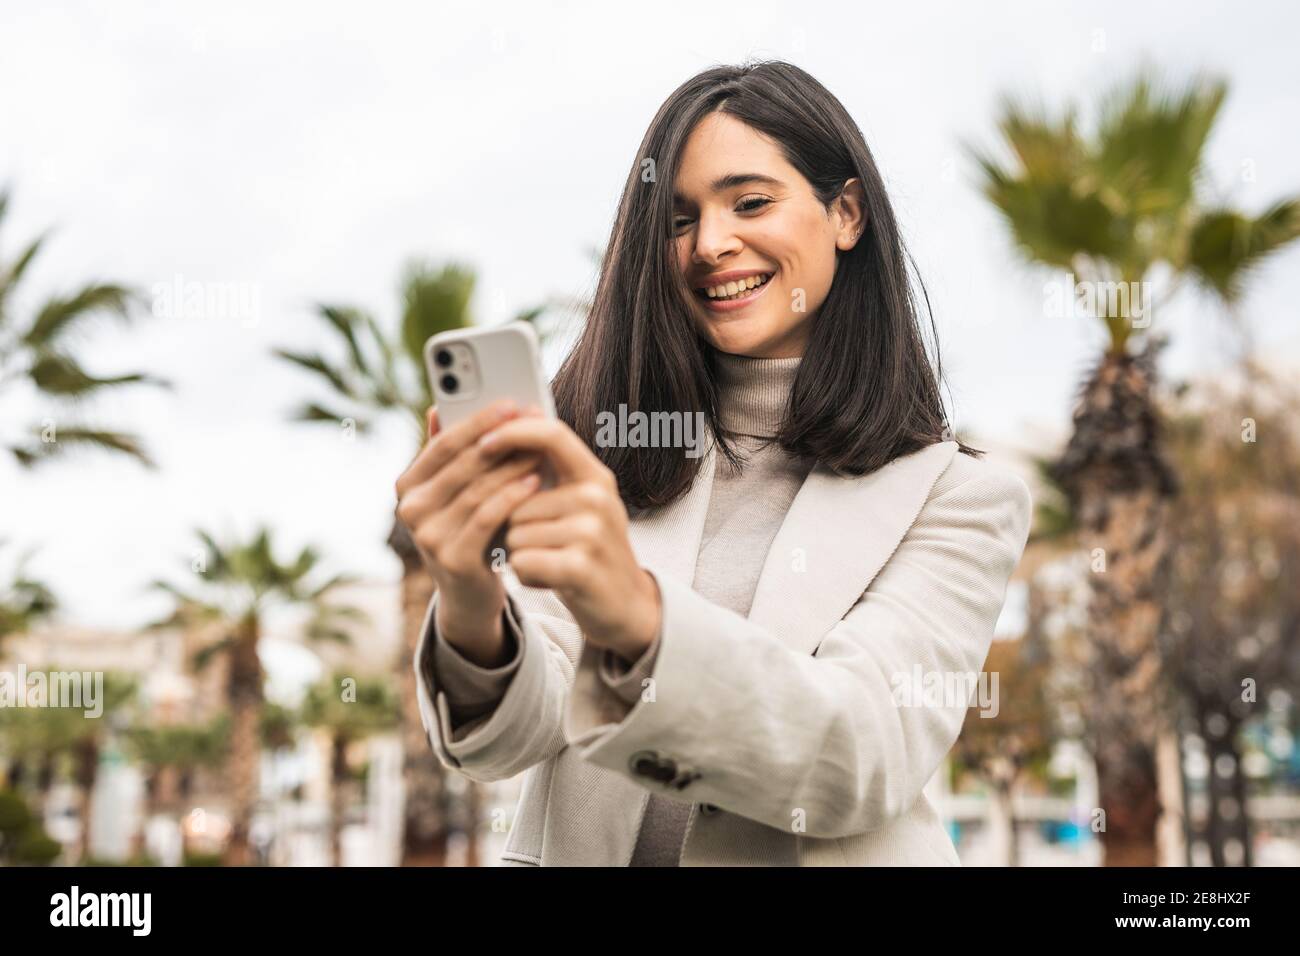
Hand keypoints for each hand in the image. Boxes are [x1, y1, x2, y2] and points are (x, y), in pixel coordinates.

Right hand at [394, 399, 544, 664]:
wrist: (470, 593)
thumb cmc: (468, 530)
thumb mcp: (457, 492)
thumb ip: (451, 454)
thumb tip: (438, 406)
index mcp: (408, 485)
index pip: (443, 443)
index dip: (478, 420)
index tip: (511, 403)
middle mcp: (409, 509)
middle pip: (462, 463)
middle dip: (502, 439)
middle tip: (535, 422)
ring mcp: (428, 537)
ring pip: (477, 489)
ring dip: (513, 466)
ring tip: (541, 451)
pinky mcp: (452, 559)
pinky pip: (487, 518)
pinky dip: (513, 497)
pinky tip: (535, 483)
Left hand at [478, 412, 661, 662]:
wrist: (625, 606)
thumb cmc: (588, 551)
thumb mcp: (580, 506)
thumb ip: (549, 474)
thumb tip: (496, 434)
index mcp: (595, 477)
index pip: (552, 434)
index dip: (514, 432)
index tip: (483, 441)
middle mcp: (597, 498)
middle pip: (516, 500)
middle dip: (513, 526)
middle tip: (544, 545)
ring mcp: (592, 532)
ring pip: (514, 534)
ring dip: (520, 553)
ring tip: (551, 561)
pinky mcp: (580, 567)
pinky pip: (522, 562)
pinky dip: (526, 575)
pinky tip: (549, 579)